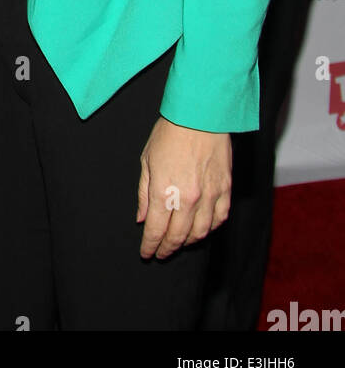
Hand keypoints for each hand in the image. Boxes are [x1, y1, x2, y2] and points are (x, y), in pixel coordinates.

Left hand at [137, 116, 230, 258]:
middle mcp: (188, 199)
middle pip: (178, 236)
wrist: (200, 114)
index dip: (150, 246)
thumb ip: (144, 193)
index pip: (156, 231)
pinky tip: (202, 229)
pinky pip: (220, 218)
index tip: (147, 253)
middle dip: (167, 248)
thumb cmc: (170, 132)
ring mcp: (210, 196)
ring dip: (188, 242)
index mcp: (165, 192)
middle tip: (161, 253)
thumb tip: (142, 218)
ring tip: (179, 242)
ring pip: (200, 232)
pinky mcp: (225, 189)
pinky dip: (210, 228)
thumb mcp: (147, 160)